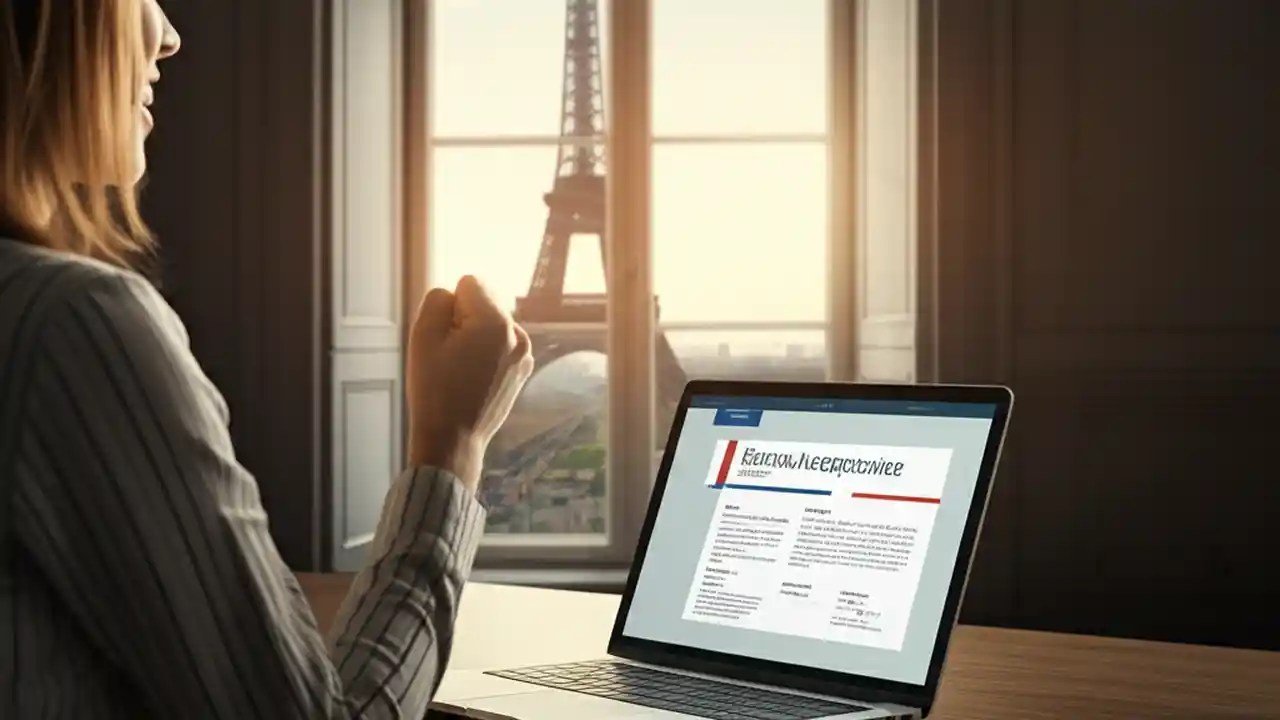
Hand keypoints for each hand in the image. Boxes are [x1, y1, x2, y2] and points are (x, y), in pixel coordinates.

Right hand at [406, 276, 533, 489]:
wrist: (453, 441)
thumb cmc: (435, 390)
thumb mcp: (423, 336)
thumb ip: (437, 300)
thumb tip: (453, 295)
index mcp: (496, 322)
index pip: (470, 283)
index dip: (449, 305)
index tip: (443, 335)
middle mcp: (518, 334)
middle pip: (483, 303)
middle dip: (462, 320)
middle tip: (448, 356)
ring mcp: (524, 355)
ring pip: (490, 325)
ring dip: (474, 337)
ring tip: (458, 370)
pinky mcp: (521, 372)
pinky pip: (498, 346)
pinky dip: (484, 354)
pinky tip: (471, 380)